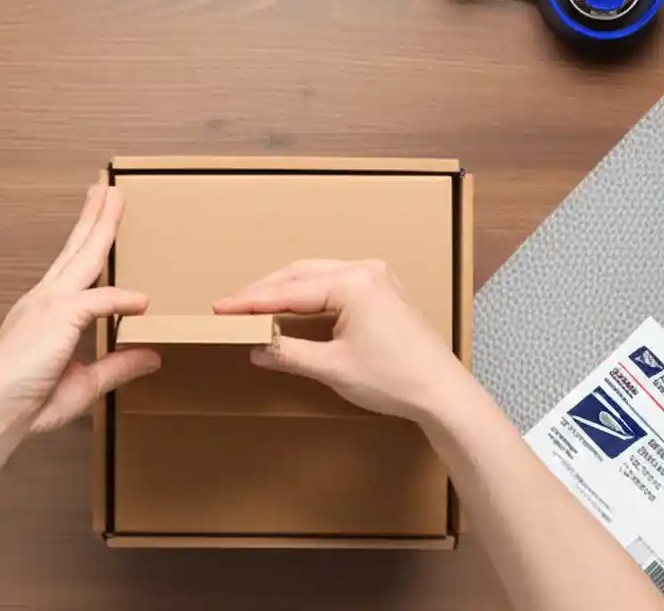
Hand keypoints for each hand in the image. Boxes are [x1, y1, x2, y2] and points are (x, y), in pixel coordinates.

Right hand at [0, 183, 159, 433]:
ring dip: (102, 225)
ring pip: (84, 256)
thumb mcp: (84, 384)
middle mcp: (44, 298)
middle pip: (76, 248)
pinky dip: (121, 298)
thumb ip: (117, 366)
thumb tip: (152, 355)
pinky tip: (141, 300)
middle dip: (94, 216)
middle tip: (107, 187)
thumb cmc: (25, 403)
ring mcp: (48, 303)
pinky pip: (99, 301)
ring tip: (115, 196)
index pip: (70, 267)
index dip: (86, 243)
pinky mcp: (57, 316)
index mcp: (44, 311)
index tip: (97, 222)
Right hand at [213, 259, 473, 423]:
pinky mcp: (385, 292)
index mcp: (353, 283)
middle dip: (264, 291)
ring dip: (286, 290)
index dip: (250, 301)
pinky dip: (310, 294)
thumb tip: (255, 347)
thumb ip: (288, 353)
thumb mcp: (332, 368)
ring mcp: (379, 278)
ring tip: (254, 307)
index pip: (289, 290)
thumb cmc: (393, 380)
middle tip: (230, 307)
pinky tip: (293, 307)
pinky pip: (337, 284)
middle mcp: (366, 270)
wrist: (442, 393)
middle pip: (301, 274)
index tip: (220, 308)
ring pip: (318, 276)